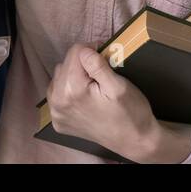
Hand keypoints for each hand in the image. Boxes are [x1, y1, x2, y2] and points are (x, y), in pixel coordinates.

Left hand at [46, 44, 190, 163]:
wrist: (133, 141)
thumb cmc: (130, 113)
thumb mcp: (118, 86)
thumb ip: (97, 66)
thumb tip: (84, 50)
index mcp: (72, 90)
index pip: (76, 52)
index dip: (93, 51)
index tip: (106, 59)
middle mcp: (58, 102)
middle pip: (65, 64)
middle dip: (82, 64)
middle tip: (101, 74)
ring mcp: (57, 114)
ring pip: (59, 77)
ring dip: (74, 76)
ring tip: (93, 86)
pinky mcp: (59, 121)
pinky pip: (58, 94)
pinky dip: (69, 90)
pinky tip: (84, 96)